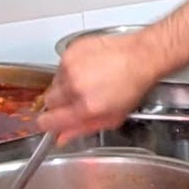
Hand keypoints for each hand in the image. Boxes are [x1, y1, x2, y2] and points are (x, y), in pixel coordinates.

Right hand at [36, 31, 159, 144]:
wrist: (141, 56)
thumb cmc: (133, 86)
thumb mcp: (113, 117)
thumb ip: (83, 129)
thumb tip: (61, 138)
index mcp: (86, 107)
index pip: (48, 121)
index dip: (47, 123)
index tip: (50, 122)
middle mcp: (75, 86)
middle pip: (49, 101)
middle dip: (60, 103)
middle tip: (78, 98)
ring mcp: (71, 66)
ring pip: (54, 82)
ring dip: (66, 84)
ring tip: (88, 80)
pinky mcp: (71, 50)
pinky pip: (61, 65)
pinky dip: (70, 68)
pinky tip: (89, 67)